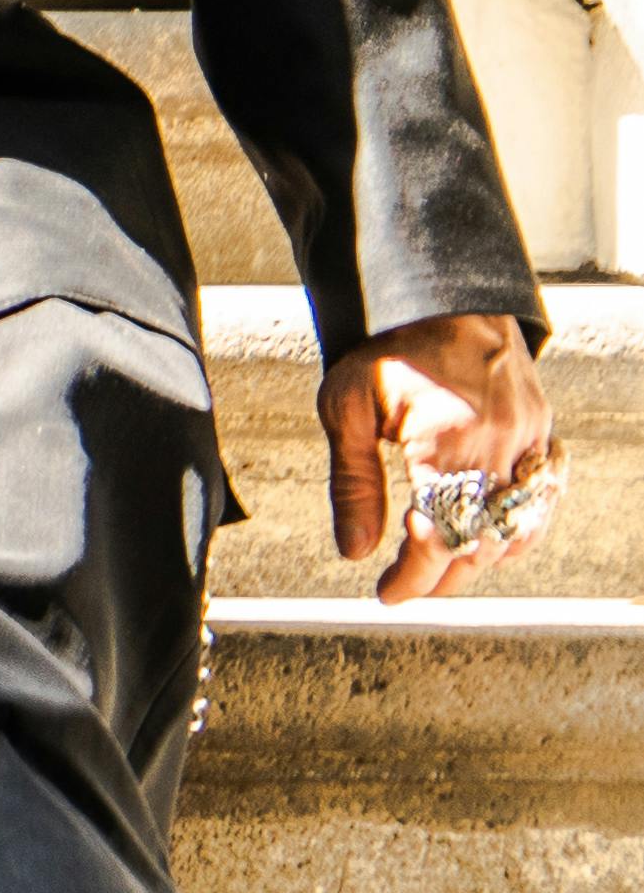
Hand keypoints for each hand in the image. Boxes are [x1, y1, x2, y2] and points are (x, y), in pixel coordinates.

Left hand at [325, 308, 559, 601]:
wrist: (444, 298)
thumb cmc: (386, 350)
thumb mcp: (347, 408)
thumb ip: (354, 484)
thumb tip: (356, 552)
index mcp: (447, 439)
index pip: (439, 535)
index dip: (413, 576)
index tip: (387, 594)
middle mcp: (500, 444)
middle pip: (482, 542)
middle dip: (442, 576)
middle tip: (405, 588)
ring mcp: (531, 439)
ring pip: (519, 528)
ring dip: (479, 559)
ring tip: (437, 569)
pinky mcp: (544, 432)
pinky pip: (542, 501)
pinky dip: (516, 530)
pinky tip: (484, 540)